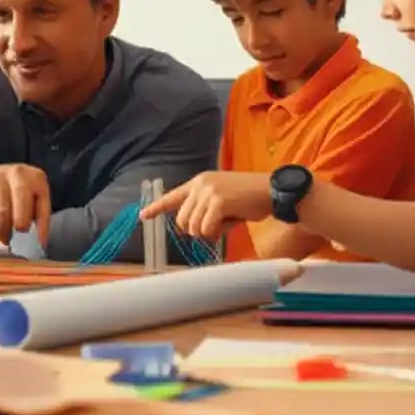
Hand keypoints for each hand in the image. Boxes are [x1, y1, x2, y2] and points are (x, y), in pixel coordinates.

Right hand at [0, 164, 50, 246]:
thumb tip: (39, 242)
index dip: (42, 226)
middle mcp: (18, 173)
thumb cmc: (18, 196)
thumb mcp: (32, 199)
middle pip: (21, 201)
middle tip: (19, 234)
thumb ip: (36, 214)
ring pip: (2, 209)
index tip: (41, 243)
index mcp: (36, 177)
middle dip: (20, 223)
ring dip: (3, 229)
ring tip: (4, 240)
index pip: (42, 203)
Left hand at [138, 172, 272, 239]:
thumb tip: (191, 231)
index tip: (143, 215)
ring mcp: (208, 192)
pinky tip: (230, 223)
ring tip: (225, 222)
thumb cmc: (249, 198)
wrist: (271, 191)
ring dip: (208, 232)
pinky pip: (207, 228)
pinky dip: (217, 233)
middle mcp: (200, 185)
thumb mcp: (222, 199)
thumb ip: (203, 210)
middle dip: (195, 230)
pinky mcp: (218, 201)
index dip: (156, 208)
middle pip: (182, 220)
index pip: (172, 196)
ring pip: (193, 227)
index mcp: (199, 182)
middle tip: (215, 228)